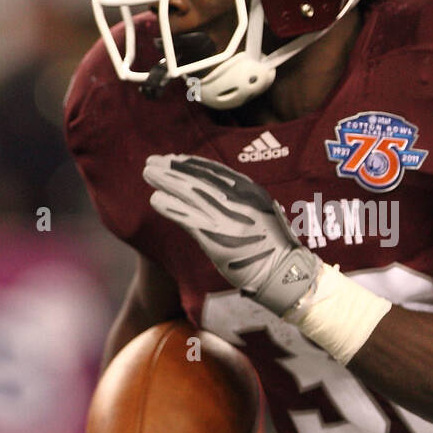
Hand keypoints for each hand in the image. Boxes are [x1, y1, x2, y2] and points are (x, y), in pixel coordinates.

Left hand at [143, 154, 318, 315]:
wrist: (284, 274)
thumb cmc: (273, 247)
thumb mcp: (263, 214)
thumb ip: (242, 201)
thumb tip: (219, 192)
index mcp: (251, 192)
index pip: (215, 171)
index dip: (191, 163)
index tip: (174, 158)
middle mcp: (239, 201)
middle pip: (199, 178)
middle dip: (173, 168)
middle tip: (152, 161)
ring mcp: (228, 218)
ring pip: (190, 193)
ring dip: (166, 182)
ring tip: (148, 174)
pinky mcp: (218, 238)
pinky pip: (189, 218)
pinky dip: (171, 207)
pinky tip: (156, 200)